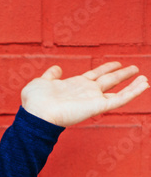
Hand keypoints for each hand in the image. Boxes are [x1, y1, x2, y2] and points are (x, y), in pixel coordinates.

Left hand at [21, 62, 147, 127]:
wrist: (37, 113)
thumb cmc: (35, 101)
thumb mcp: (41, 82)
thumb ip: (50, 75)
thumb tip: (57, 68)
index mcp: (75, 85)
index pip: (95, 74)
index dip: (106, 68)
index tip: (116, 63)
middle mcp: (86, 92)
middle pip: (109, 81)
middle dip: (121, 74)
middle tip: (134, 68)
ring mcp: (94, 99)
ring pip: (119, 92)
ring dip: (132, 85)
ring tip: (144, 78)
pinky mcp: (99, 106)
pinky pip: (121, 99)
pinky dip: (134, 92)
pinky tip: (144, 84)